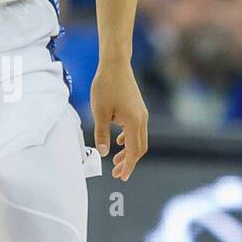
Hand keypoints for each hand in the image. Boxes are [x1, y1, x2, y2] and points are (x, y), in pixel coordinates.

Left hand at [90, 59, 147, 181]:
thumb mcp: (100, 112)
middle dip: (129, 162)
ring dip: (128, 152)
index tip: (121, 176)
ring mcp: (141, 114)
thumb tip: (103, 153)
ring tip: (115, 161)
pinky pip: (136, 130)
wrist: (115, 65)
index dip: (128, 166)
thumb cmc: (106, 86)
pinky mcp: (138, 109)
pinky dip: (128, 140)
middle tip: (116, 173)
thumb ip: (102, 134)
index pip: (133, 151)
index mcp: (134, 122)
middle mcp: (142, 119)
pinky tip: (118, 142)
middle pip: (139, 148)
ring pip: (138, 139)